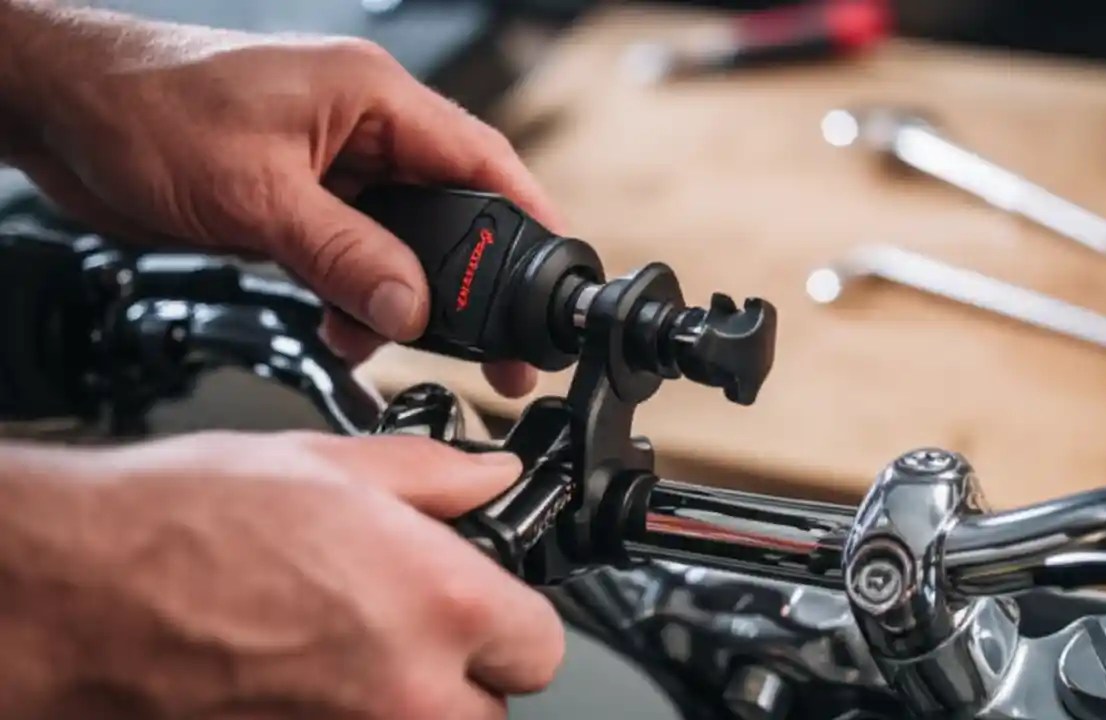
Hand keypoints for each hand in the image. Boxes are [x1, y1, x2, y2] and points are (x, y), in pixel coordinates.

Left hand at [0, 5, 559, 394]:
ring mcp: (329, 168)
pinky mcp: (295, 203)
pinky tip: (344, 329)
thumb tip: (411, 305)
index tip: (552, 278)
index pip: (480, 160)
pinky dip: (354, 298)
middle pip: (449, 211)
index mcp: (373, 99)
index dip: (526, 218)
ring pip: (399, 244)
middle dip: (470, 280)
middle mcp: (361, 131)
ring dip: (403, 298)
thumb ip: (343, 252)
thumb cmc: (143, 106)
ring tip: (397, 343)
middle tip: (497, 344)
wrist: (58, 111)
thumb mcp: (255, 191)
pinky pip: (351, 258)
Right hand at [0, 433, 564, 718]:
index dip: (513, 620)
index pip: (541, 646)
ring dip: (404, 703)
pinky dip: (344, 719)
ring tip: (342, 648)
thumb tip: (489, 477)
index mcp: (439, 604)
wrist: (71, 591)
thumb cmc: (181, 525)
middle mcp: (407, 693)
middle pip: (490, 712)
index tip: (487, 606)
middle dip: (463, 675)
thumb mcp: (328, 466)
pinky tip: (300, 675)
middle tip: (409, 628)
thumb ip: (435, 477)